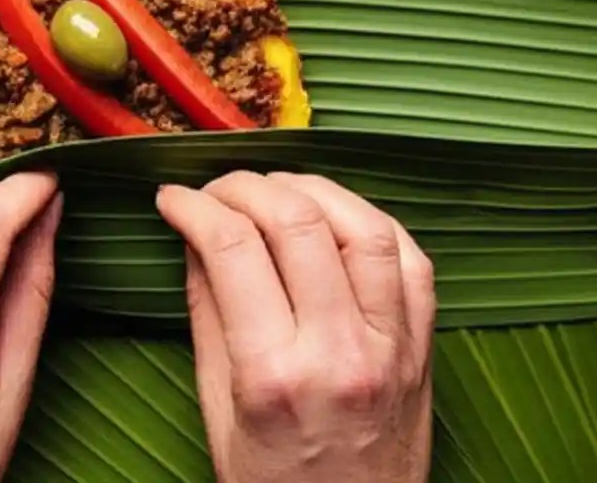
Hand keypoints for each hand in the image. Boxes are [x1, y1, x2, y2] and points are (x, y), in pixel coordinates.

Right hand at [157, 172, 434, 482]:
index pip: (232, 249)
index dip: (195, 206)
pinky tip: (335, 216)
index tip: (174, 197)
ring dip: (312, 190)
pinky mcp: (422, 348)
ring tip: (274, 190)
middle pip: (297, 223)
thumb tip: (195, 237)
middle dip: (245, 186)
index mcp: (273, 376)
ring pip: (362, 226)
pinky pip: (409, 257)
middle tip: (217, 189)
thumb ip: (207, 314)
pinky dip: (370, 221)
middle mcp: (340, 354)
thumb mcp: (217, 410)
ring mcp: (391, 347)